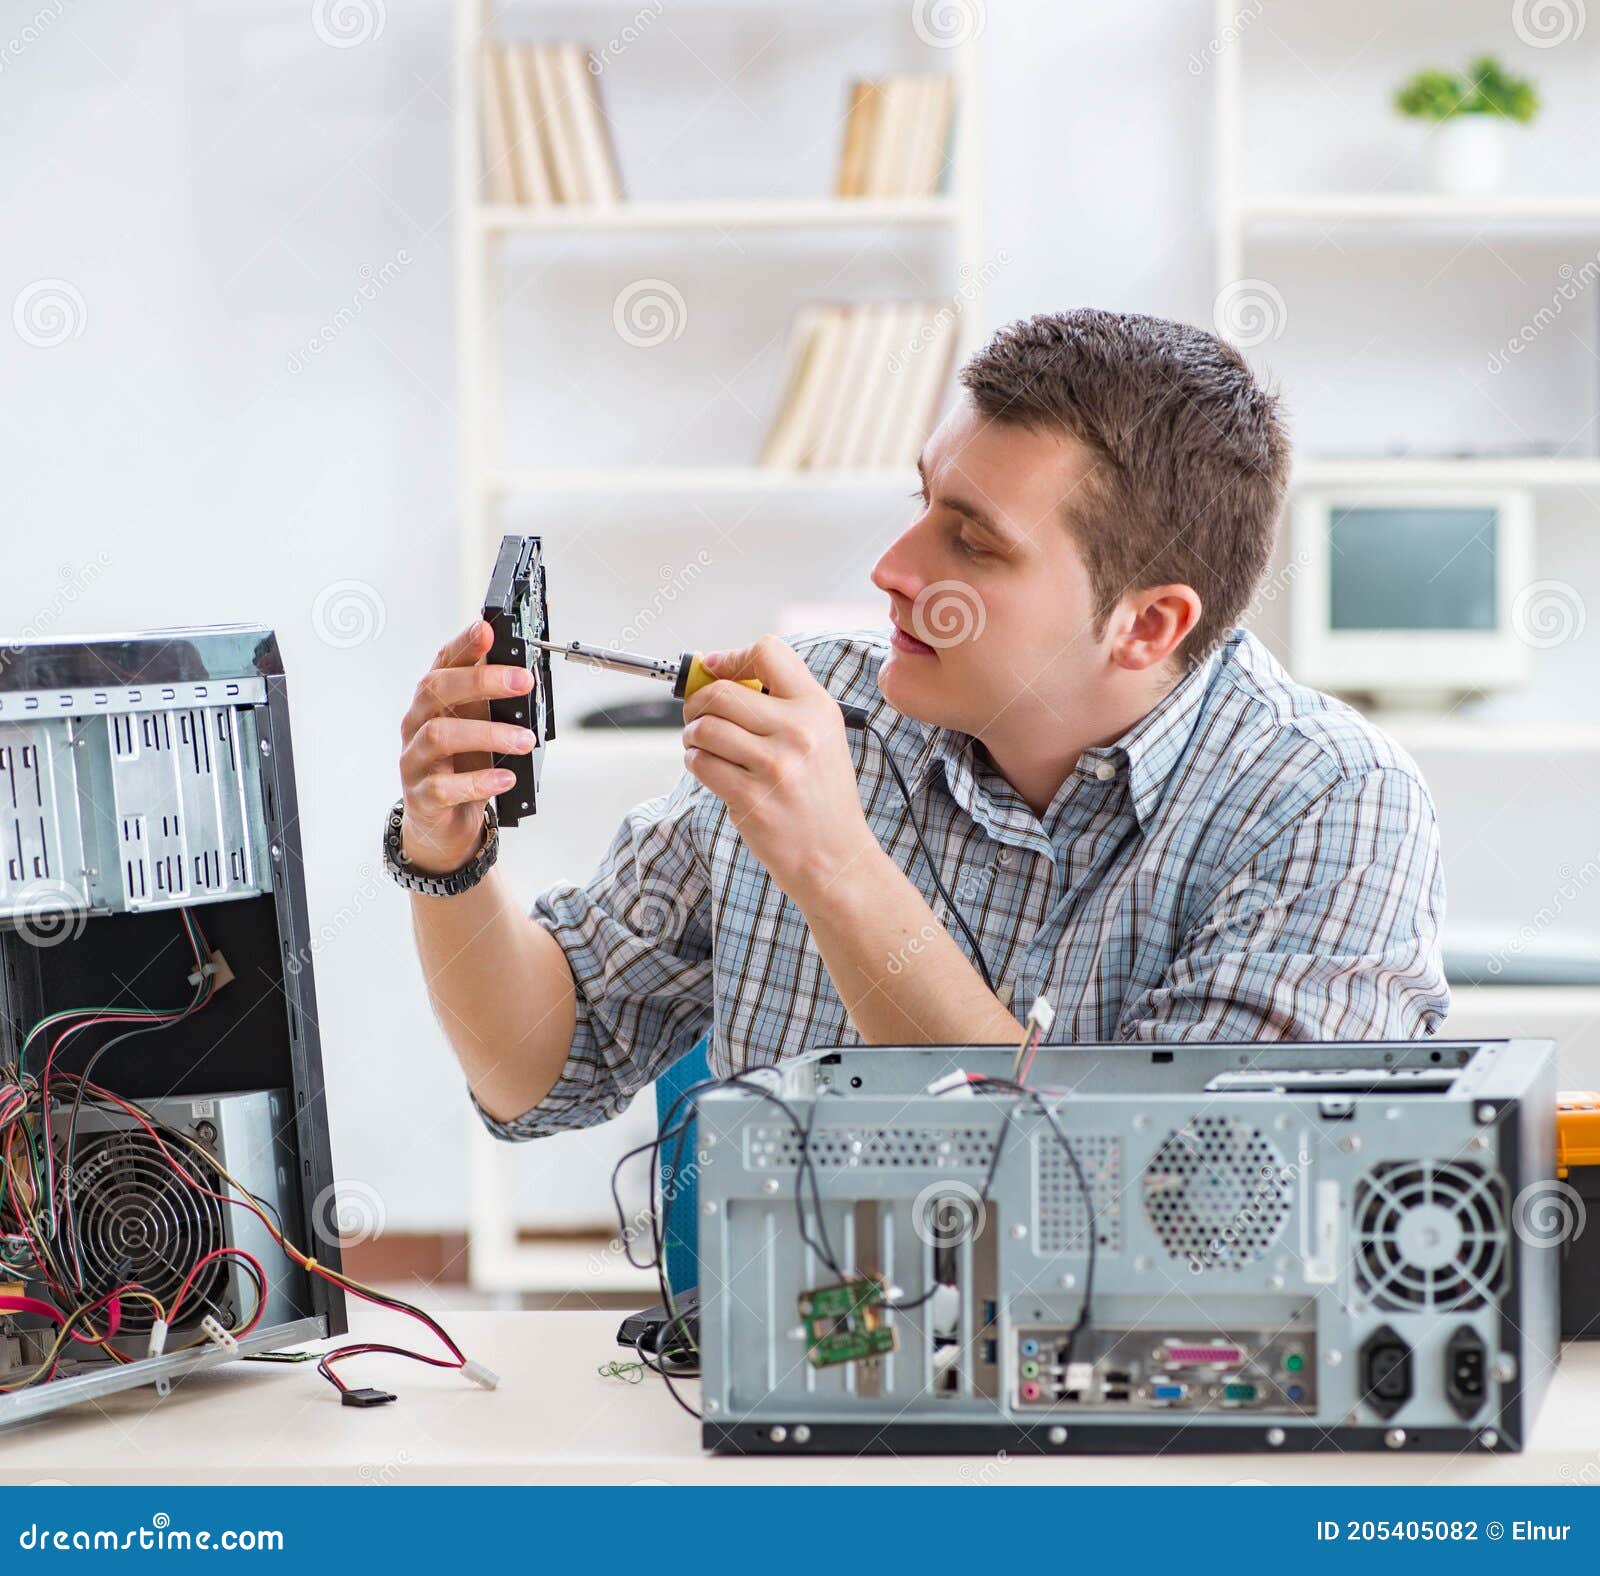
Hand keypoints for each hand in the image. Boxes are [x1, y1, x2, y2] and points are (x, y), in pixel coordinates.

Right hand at [398, 620, 537, 874]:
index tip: (488, 629)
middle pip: (437, 690)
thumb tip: (526, 669)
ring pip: (440, 735)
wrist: (442, 824)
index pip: (444, 662)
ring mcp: (415, 760)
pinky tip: (506, 779)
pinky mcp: (421, 796)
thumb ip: (495, 699)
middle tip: (523, 681)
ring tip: (525, 740)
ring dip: (488, 734)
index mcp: (434, 701)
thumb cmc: (463, 768)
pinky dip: (479, 781)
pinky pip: (444, 786)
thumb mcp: (480, 727)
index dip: (464, 644)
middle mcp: (417, 724)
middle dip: (481, 680)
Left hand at [681, 636, 877, 901]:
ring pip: (705, 728)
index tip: (716, 669)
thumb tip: (718, 671)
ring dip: (692, 735)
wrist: (834, 856)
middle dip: (697, 702)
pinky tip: (708, 767)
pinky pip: (700, 763)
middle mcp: (799, 732)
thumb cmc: (821, 796)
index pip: (768, 652)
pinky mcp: (750, 798)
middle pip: (721, 692)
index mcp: (818, 709)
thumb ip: (781, 702)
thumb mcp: (822, 736)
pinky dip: (694, 762)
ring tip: (702, 745)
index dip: (732, 657)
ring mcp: (774, 766)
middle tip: (697, 714)